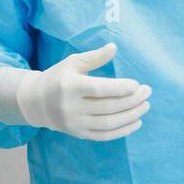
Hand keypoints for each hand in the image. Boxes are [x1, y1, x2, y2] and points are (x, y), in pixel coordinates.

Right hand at [11, 44, 150, 140]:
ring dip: (131, 116)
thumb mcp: (72, 63)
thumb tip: (114, 47)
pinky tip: (136, 122)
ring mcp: (75, 123)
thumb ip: (94, 57)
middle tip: (147, 92)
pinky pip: (105, 136)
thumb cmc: (59, 78)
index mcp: (69, 86)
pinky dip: (123, 131)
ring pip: (109, 123)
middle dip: (131, 101)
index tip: (137, 84)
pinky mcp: (79, 134)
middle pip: (108, 107)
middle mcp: (71, 107)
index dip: (120, 88)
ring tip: (145, 106)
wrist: (36, 102)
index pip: (99, 89)